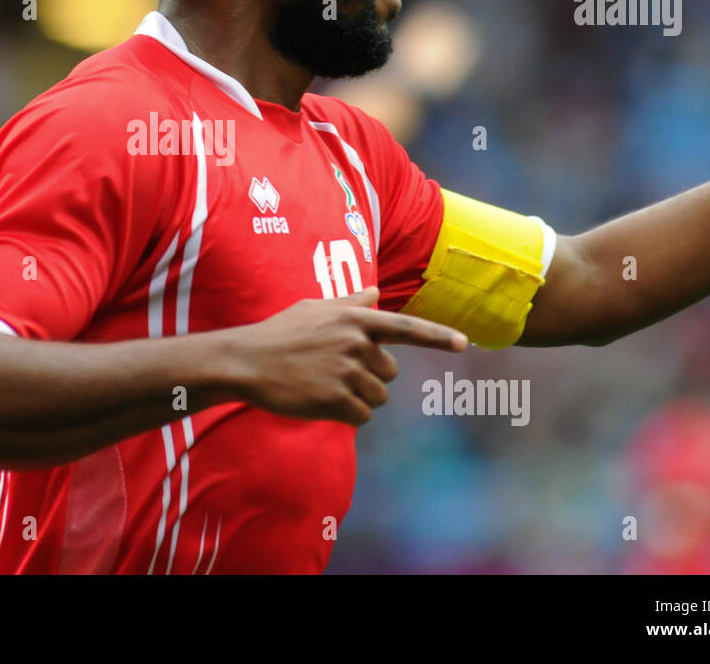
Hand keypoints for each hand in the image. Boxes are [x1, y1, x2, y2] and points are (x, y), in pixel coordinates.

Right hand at [229, 286, 468, 425]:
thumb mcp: (313, 309)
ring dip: (358, 397)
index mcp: (354, 319)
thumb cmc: (279, 333)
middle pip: (390, 372)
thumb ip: (349, 304)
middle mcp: (356, 343)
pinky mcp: (336, 400)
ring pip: (378, 397)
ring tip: (324, 385)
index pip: (406, 327)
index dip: (437, 336)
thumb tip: (374, 293)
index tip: (463, 344)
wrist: (246, 362)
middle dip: (370, 376)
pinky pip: (362, 416)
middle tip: (334, 371)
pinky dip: (348, 415)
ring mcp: (346, 372)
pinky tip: (322, 403)